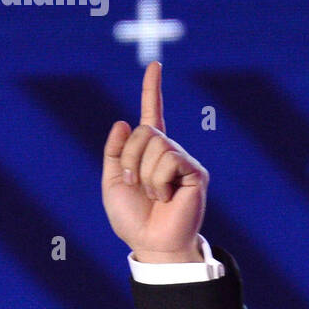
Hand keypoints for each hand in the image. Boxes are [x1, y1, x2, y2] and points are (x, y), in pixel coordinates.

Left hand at [102, 61, 206, 261]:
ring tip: (152, 196)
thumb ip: (115, 153)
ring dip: (144, 174)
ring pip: (157, 145)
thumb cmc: (132, 218)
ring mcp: (183, 161)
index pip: (152, 115)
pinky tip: (165, 198)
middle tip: (135, 186)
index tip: (154, 65)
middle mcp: (169, 152)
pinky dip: (158, 181)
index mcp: (148, 153)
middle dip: (131, 159)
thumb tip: (123, 121)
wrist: (150, 243)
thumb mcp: (112, 184)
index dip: (151, 91)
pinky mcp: (195, 172)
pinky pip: (170, 160)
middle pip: (146, 132)